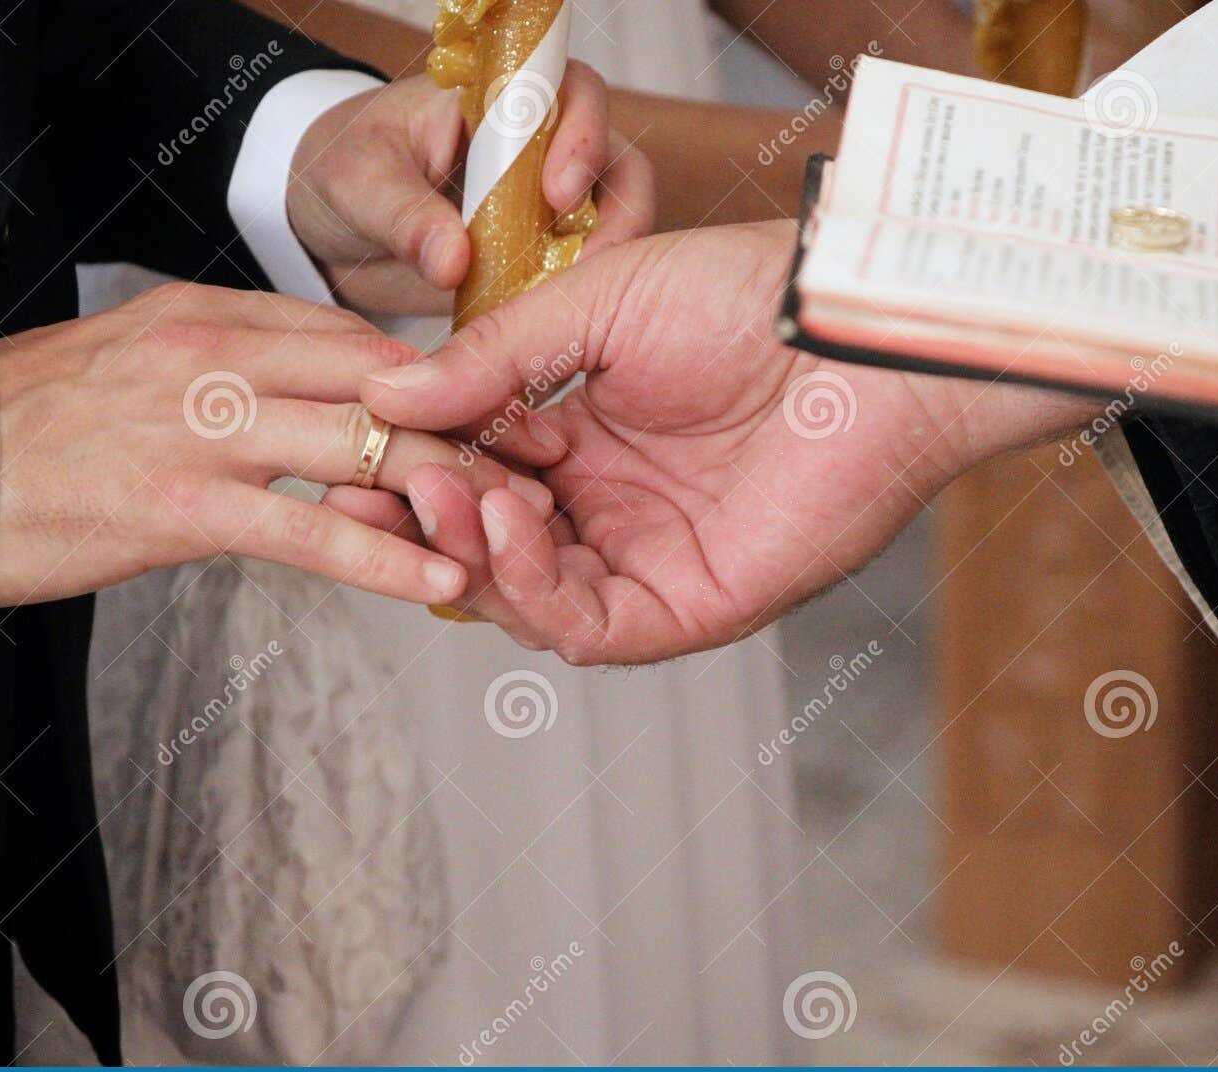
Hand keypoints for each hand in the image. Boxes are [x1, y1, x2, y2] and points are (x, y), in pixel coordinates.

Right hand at [0, 282, 552, 608]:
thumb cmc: (49, 424)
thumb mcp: (152, 359)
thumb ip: (246, 365)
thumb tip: (336, 392)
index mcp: (218, 316)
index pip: (361, 337)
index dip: (444, 374)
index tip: (503, 406)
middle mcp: (222, 357)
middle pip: (384, 380)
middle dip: (476, 420)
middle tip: (547, 458)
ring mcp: (204, 429)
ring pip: (365, 444)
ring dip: (454, 486)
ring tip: (524, 523)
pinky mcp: (185, 506)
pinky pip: (312, 530)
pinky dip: (388, 557)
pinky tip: (445, 580)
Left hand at [287, 67, 654, 313]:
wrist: (330, 221)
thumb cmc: (344, 168)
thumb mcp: (358, 182)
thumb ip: (404, 216)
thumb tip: (454, 262)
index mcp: (502, 102)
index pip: (573, 95)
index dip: (583, 138)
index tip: (558, 194)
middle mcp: (542, 153)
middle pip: (617, 172)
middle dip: (615, 222)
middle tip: (584, 274)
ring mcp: (549, 213)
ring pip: (610, 237)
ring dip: (598, 278)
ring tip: (562, 319)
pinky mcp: (543, 265)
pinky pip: (579, 288)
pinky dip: (570, 316)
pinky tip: (541, 348)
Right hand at [358, 221, 1099, 662]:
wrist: (856, 329)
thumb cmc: (750, 299)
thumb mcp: (595, 307)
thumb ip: (494, 361)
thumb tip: (386, 398)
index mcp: (584, 439)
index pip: (473, 473)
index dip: (414, 463)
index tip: (361, 441)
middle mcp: (610, 508)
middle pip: (488, 546)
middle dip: (425, 522)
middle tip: (374, 483)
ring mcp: (649, 560)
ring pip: (525, 598)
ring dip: (469, 554)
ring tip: (436, 494)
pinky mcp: (692, 605)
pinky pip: (589, 626)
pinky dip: (533, 589)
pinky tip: (508, 523)